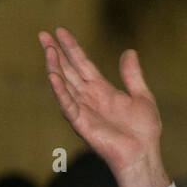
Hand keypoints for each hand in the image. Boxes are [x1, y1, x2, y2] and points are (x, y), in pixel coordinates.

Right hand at [38, 26, 169, 186]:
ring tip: (47, 50)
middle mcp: (89, 98)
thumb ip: (132, 75)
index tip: (60, 31)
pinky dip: (60, 91)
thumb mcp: (142, 96)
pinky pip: (68, 105)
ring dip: (55, 67)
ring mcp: (84, 110)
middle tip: (42, 34)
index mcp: (102, 90)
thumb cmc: (143, 131)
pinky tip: (53, 76)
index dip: (72, 48)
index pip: (82, 64)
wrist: (143, 155)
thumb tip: (129, 51)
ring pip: (65, 85)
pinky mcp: (82, 124)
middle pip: (68, 71)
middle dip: (56, 53)